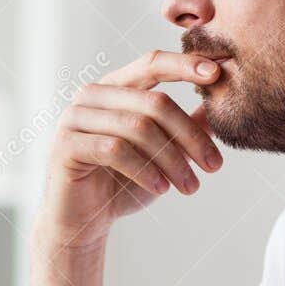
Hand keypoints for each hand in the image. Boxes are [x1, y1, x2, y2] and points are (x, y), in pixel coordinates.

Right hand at [36, 50, 224, 251]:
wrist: (82, 222)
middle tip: (214, 166)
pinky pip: (115, 150)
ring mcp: (75, 117)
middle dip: (190, 136)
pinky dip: (145, 170)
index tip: (218, 73)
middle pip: (155, 102)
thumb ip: (184, 129)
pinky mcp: (65, 145)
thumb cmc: (121, 184)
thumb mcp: (162, 155)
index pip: (152, 64)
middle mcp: (92, 95)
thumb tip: (219, 108)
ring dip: (172, 160)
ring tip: (190, 187)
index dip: (184, 65)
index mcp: (115, 88)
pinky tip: (161, 189)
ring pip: (138, 127)